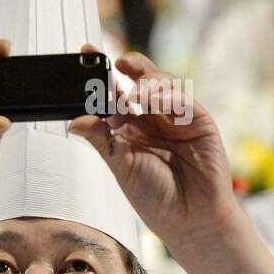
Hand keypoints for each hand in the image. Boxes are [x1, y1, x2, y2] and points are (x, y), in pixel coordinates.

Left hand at [69, 51, 239, 246]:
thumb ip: (101, 140)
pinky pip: (183, 101)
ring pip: (162, 85)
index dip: (101, 74)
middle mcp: (153, 118)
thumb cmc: (156, 196)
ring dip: (145, 85)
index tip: (84, 53)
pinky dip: (167, 98)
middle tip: (110, 61)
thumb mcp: (121, 166)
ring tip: (131, 98)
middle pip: (141, 81)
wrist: (190, 221)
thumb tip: (74, 121)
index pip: (114, 94)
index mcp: (130, 127)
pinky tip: (152, 101)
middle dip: (128, 67)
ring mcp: (178, 117)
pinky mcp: (200, 121)